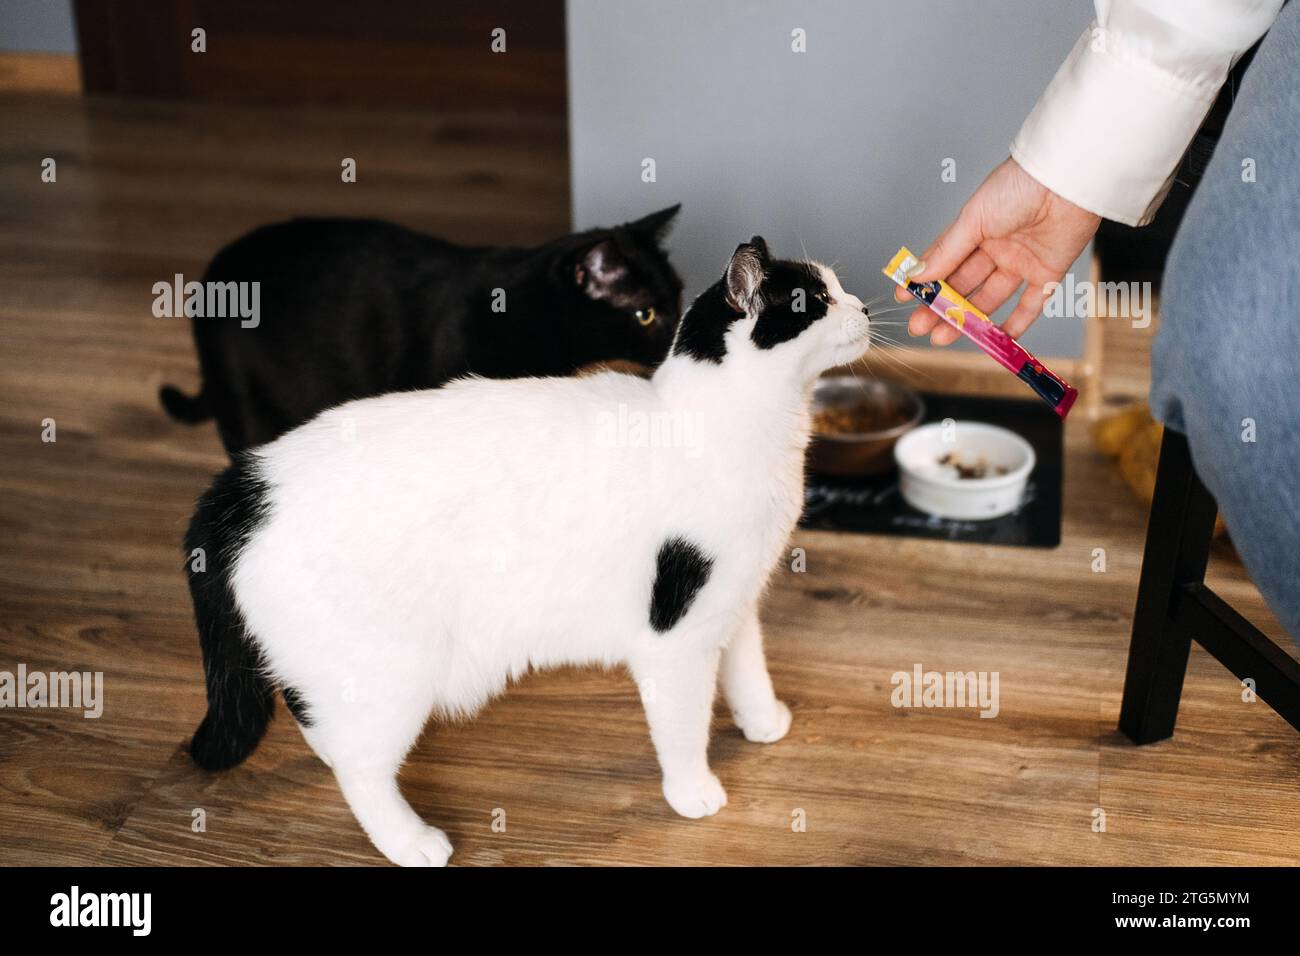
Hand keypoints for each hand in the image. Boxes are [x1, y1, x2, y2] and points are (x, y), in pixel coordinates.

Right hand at [899, 157, 1101, 344]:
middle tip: (921, 327)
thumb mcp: (973, 218)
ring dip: (968, 319)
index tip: (904, 298)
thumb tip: (919, 275)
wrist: (1066, 181)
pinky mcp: (1049, 272)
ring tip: (943, 336)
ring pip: (991, 297)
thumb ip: (947, 251)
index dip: (925, 281)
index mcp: (977, 229)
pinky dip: (1017, 323)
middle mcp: (998, 247)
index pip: (945, 260)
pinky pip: (1032, 303)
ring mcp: (1022, 261)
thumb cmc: (1019, 186)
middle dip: (941, 307)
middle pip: (964, 284)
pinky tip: (997, 339)